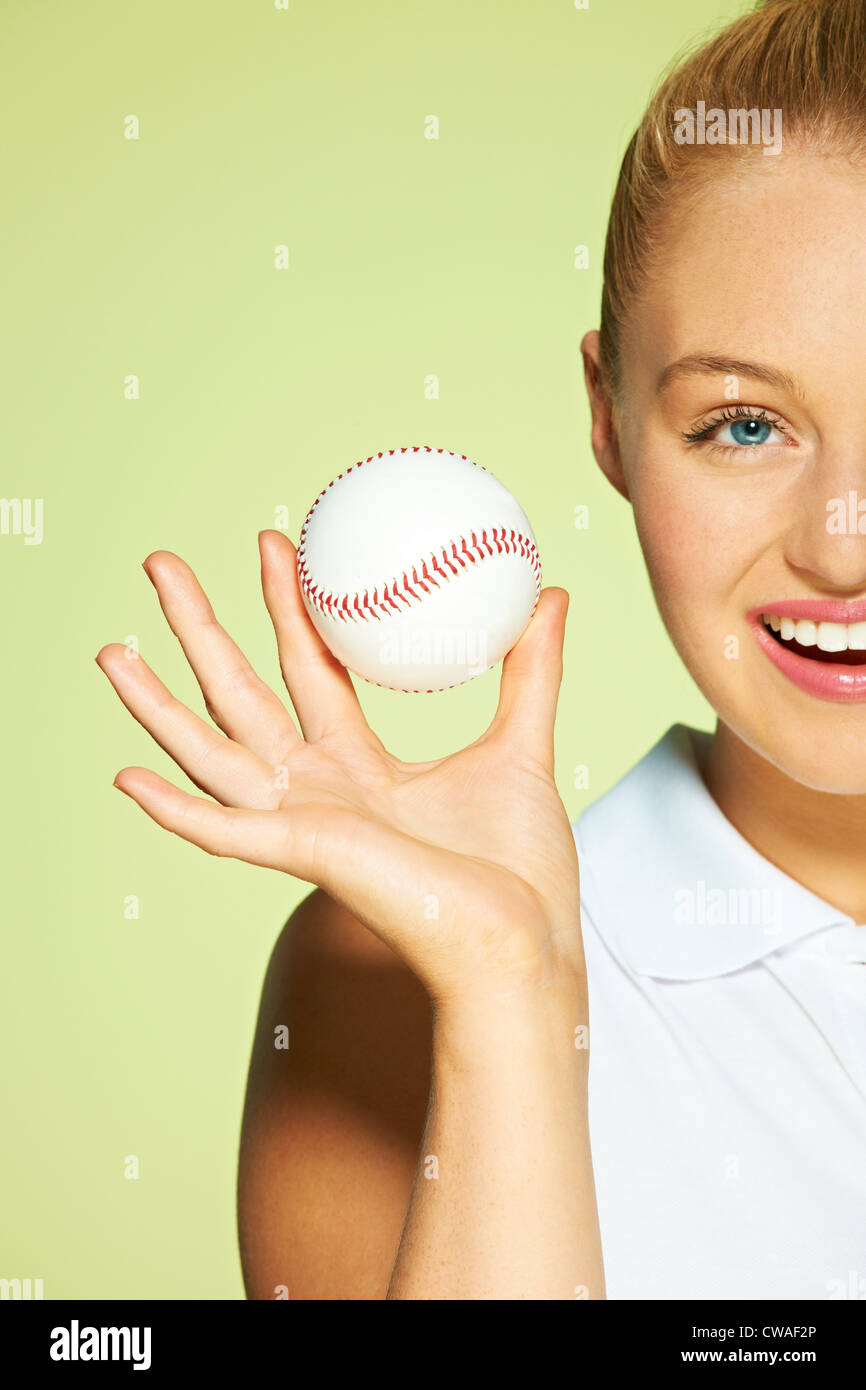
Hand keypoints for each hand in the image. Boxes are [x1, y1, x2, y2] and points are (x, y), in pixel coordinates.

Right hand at [97, 532, 583, 1005]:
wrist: (523, 942)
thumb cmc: (518, 870)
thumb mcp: (523, 745)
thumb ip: (531, 671)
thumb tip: (548, 593)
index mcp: (359, 767)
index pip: (308, 670)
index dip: (287, 607)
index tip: (274, 543)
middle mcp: (317, 792)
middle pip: (241, 694)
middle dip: (198, 628)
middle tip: (162, 564)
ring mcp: (302, 824)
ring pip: (211, 752)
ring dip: (156, 706)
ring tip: (110, 650)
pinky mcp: (303, 856)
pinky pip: (225, 830)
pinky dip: (174, 809)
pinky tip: (129, 776)